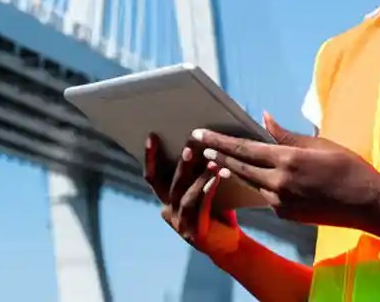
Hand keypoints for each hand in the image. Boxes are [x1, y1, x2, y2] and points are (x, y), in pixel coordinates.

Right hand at [144, 134, 241, 256]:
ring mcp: (180, 225)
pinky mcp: (195, 233)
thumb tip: (203, 141)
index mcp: (167, 200)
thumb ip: (197, 172)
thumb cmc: (217, 211)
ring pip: (186, 197)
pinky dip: (208, 190)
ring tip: (212, 161)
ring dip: (199, 178)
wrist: (229, 244)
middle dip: (181, 165)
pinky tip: (217, 178)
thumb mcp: (204, 190)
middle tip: (189, 147)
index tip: (152, 136)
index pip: (153, 178)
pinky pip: (201, 207)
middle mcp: (169, 212)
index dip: (151, 158)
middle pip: (171, 185)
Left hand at [191, 112, 379, 228]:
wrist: (366, 205)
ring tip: (214, 161)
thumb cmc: (349, 168)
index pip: (244, 148)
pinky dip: (255, 184)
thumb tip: (265, 118)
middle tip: (198, 146)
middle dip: (218, 155)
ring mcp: (280, 203)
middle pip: (239, 166)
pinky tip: (247, 176)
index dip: (220, 141)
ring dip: (231, 171)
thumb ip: (287, 135)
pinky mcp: (285, 215)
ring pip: (249, 182)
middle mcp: (279, 183)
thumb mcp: (320, 144)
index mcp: (287, 160)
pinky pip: (264, 196)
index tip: (201, 134)